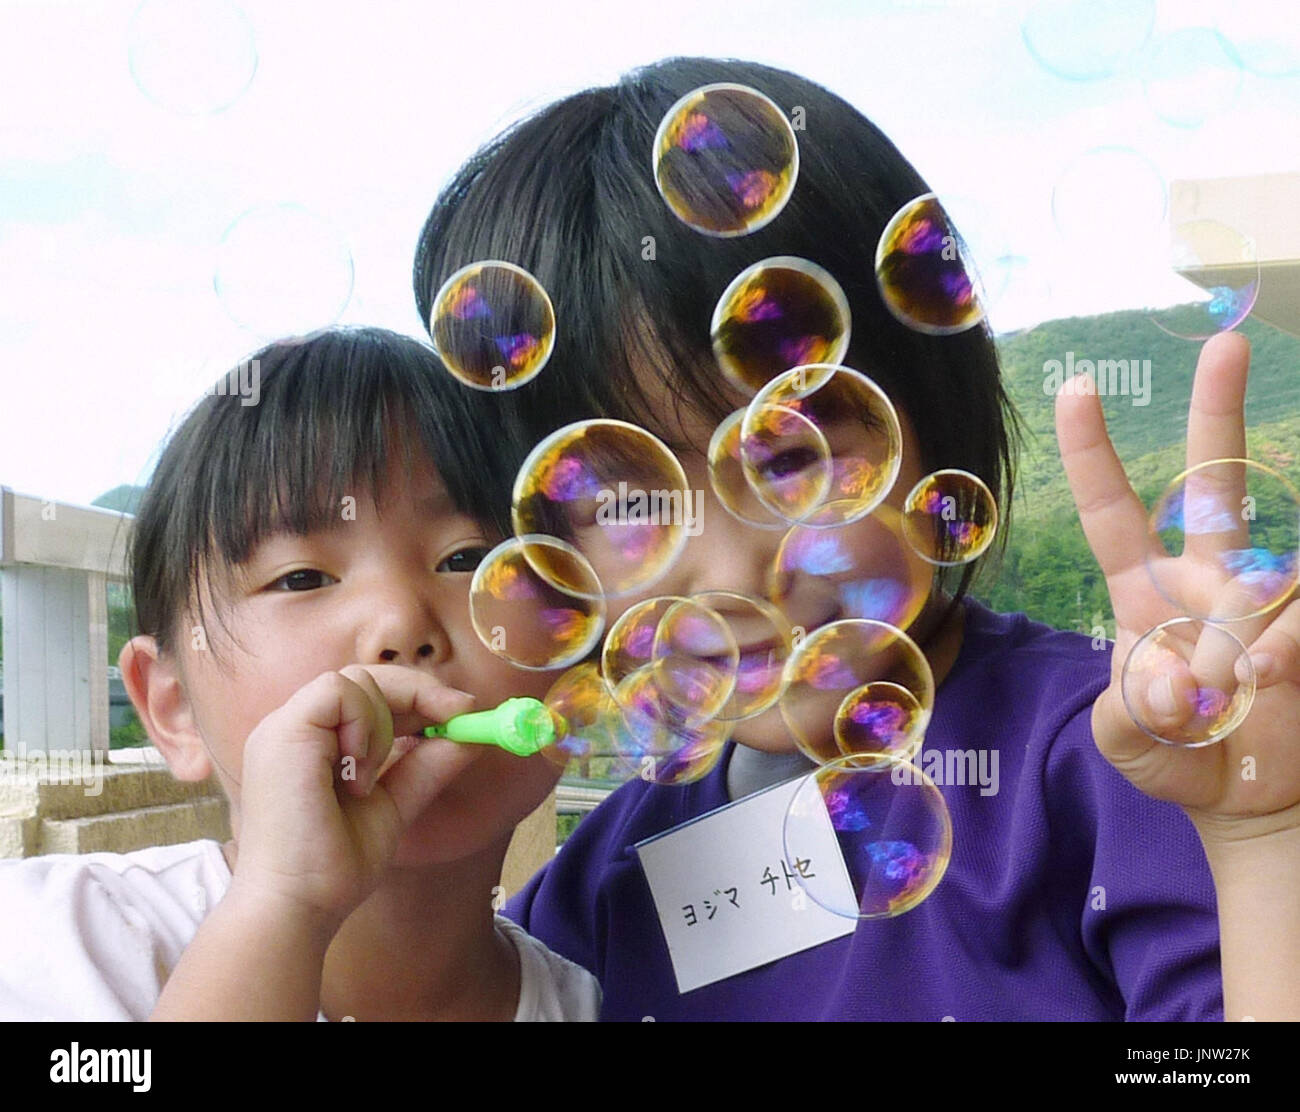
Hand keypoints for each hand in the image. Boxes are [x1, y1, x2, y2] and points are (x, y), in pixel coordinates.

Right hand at [228, 665, 475, 930]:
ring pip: (354, 678)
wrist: (296, 906)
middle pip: (365, 675)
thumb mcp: (395, 805)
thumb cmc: (333, 866)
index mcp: (314, 743)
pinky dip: (364, 721)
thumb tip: (472, 736)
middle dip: (419, 691)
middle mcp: (295, 727)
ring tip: (371, 779)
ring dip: (385, 720)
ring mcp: (284, 726)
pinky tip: (359, 770)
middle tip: (460, 713)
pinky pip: (337, 689)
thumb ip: (427, 767)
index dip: (419, 696)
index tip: (463, 712)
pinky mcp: (283, 730)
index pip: (370, 695)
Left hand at [1056, 331, 1299, 843]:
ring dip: (1238, 645)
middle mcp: (1212, 577)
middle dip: (1219, 410)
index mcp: (1147, 589)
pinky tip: (1266, 685)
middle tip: (1226, 341)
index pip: (1114, 510)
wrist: (1249, 801)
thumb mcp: (1126, 741)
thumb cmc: (1177, 757)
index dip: (1093, 452)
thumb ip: (1129, 711)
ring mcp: (1270, 599)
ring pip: (1264, 580)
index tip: (1076, 387)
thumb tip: (1170, 678)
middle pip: (1218, 482)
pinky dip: (1281, 653)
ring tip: (1230, 697)